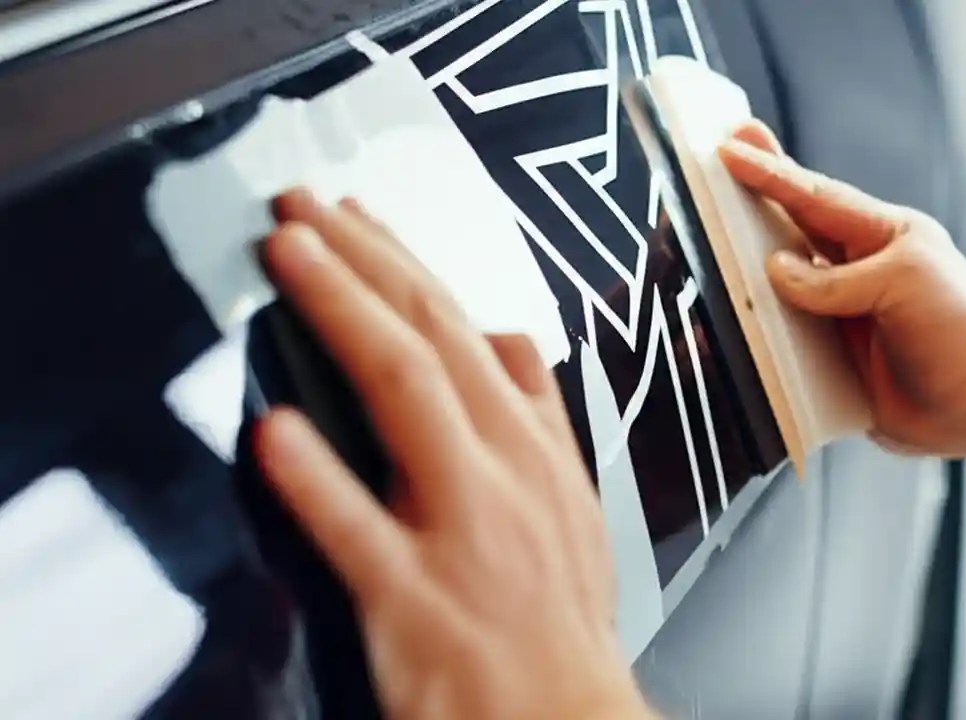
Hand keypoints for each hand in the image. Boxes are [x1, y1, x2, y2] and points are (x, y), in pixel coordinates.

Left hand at [254, 190, 652, 719]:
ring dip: (344, 314)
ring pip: (404, 396)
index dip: (405, 264)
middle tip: (305, 207)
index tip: (359, 220)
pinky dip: (317, 475)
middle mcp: (502, 472)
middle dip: (363, 258)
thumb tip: (508, 343)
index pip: (465, 328)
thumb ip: (540, 418)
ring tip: (290, 259)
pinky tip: (275, 431)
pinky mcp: (415, 597)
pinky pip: (360, 528)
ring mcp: (461, 530)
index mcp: (534, 449)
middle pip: (431, 337)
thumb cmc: (559, 624)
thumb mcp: (574, 503)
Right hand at [718, 121, 965, 455]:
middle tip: (720, 152)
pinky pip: (779, 337)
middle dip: (755, 190)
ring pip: (778, 278)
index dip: (770, 172)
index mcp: (882, 236)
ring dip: (743, 256)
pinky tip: (724, 315)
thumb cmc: (961, 335)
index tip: (731, 146)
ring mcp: (840, 313)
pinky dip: (750, 326)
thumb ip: (836, 280)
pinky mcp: (829, 357)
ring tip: (708, 227)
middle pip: (792, 224)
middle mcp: (856, 270)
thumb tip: (777, 272)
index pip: (815, 196)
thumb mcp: (904, 285)